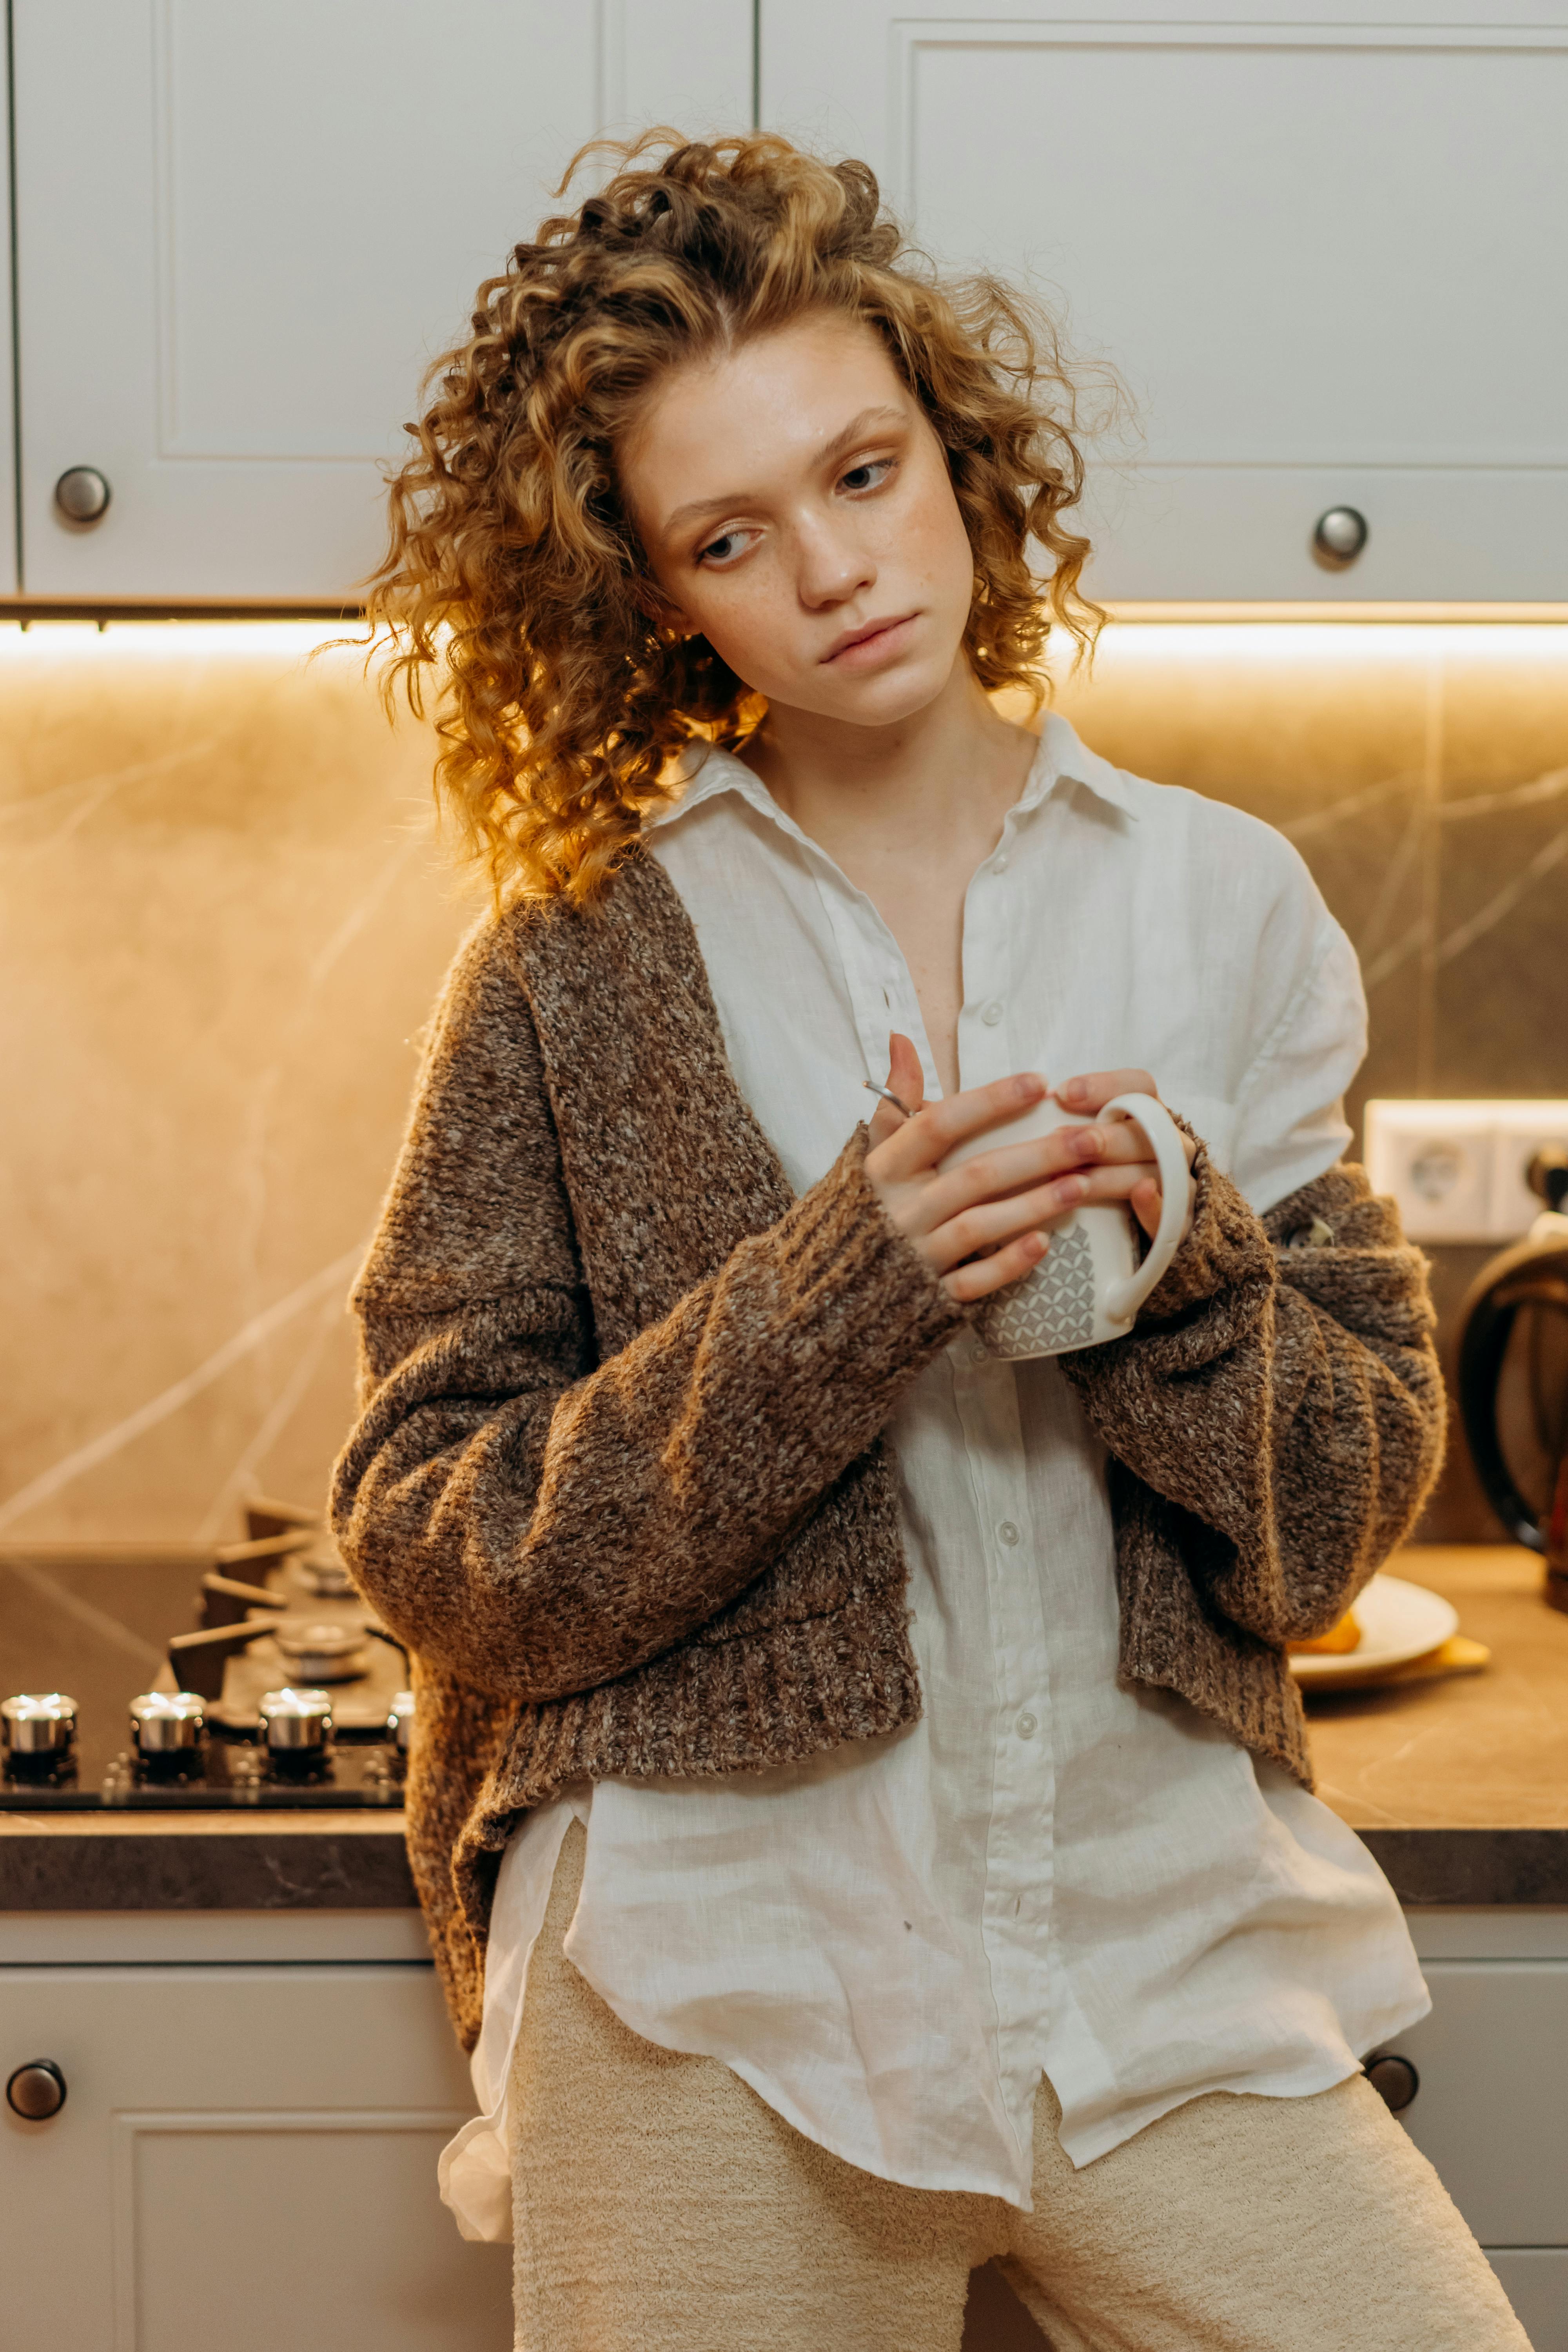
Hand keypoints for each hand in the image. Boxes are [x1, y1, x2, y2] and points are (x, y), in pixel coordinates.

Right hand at [864, 1034, 1136, 1304]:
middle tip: (1090, 1139)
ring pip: (979, 1226)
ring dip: (1034, 1204)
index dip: (991, 1101)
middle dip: (1038, 1155)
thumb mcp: (878, 1148)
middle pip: (974, 1175)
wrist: (843, 1283)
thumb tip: (902, 1040)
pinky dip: (1007, 1264)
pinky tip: (1045, 1243)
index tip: (1040, 1082)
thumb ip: (897, 1097)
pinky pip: (972, 1282)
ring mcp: (914, 1253)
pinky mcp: (930, 1294)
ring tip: (1083, 1184)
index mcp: (886, 1167)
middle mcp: (898, 1209)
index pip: (939, 1123)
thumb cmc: (874, 1202)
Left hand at [1054, 1068, 1196, 1238]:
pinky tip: (1139, 1194)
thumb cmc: (1108, 1171)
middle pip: (1147, 1130)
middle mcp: (1171, 1142)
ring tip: (1074, 1180)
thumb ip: (1075, 1126)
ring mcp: (1180, 1181)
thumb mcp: (1096, 1141)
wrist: (1141, 1225)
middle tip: (1066, 1141)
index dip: (1105, 1086)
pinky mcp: (1180, 1221)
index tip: (1062, 1094)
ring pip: (1156, 1170)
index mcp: (1151, 1115)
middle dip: (1106, 1136)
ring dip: (1114, 1173)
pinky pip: (1173, 1212)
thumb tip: (1035, 1105)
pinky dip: (1156, 1203)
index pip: (1140, 1087)